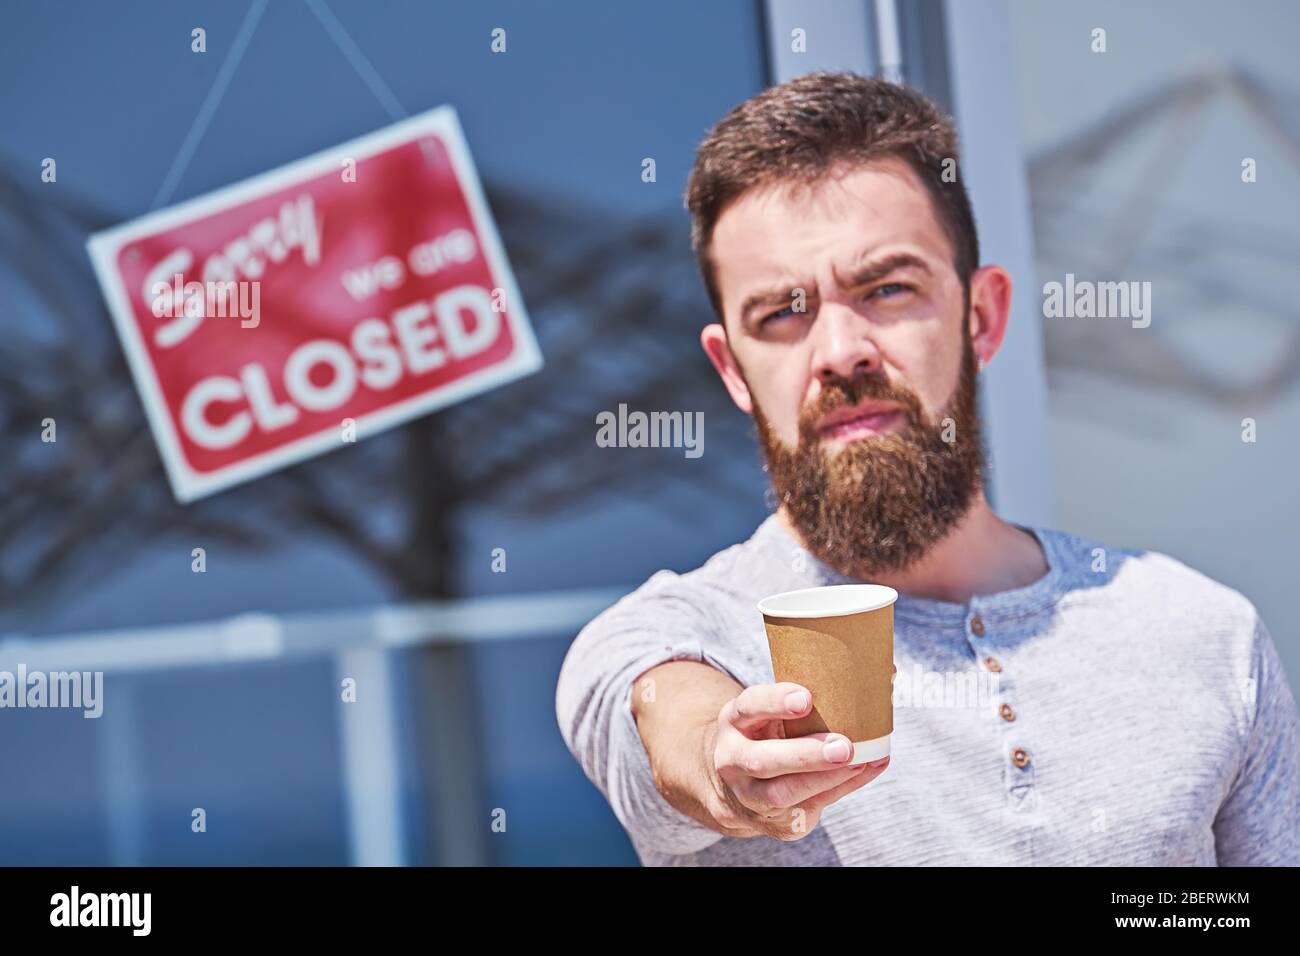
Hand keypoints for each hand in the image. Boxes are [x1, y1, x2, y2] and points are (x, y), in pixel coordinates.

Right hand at [705, 665, 894, 840]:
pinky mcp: (774, 822)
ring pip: (781, 794)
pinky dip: (844, 787)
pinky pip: (810, 807)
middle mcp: (733, 760)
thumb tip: (887, 672)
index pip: (748, 707)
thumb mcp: (771, 711)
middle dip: (805, 755)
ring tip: (859, 761)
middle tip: (843, 746)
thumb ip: (813, 694)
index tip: (806, 698)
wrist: (736, 786)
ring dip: (824, 779)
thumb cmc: (769, 733)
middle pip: (762, 760)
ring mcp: (749, 796)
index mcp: (734, 722)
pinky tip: (869, 767)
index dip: (774, 702)